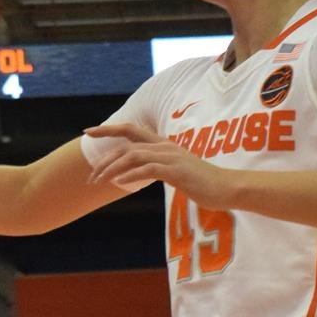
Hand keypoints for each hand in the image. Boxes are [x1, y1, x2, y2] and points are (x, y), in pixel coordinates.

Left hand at [85, 122, 238, 205]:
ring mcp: (171, 157)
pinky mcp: (176, 171)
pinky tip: (119, 183)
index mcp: (163, 144)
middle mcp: (164, 147)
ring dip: (111, 169)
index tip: (88, 131)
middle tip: (90, 177)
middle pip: (126, 146)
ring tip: (98, 181)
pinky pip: (147, 170)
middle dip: (104, 160)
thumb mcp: (173, 171)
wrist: (228, 187)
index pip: (131, 130)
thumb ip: (155, 166)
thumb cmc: (200, 182)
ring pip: (133, 156)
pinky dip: (130, 175)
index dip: (108, 128)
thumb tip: (136, 171)